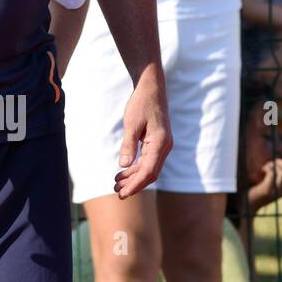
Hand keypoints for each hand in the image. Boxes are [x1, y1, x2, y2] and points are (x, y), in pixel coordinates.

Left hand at [115, 65, 171, 198]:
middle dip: (134, 185)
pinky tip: (123, 172)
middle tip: (117, 192)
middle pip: (150, 174)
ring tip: (116, 183)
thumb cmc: (141, 103)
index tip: (122, 194)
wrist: (151, 88)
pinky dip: (136, 168)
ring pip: (149, 168)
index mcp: (160, 143)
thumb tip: (124, 166)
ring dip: (133, 178)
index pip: (148, 171)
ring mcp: (162, 145)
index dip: (135, 185)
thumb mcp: (131, 124)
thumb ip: (128, 145)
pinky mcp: (157, 143)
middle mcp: (164, 146)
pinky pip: (148, 160)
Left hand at [249, 158, 281, 210]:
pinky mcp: (267, 191)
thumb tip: (277, 157)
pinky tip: (261, 171)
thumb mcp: (267, 183)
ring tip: (265, 168)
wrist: (245, 206)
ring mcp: (276, 192)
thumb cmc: (254, 192)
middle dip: (281, 163)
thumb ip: (274, 175)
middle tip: (269, 165)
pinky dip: (268, 169)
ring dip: (274, 166)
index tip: (273, 166)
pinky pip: (273, 174)